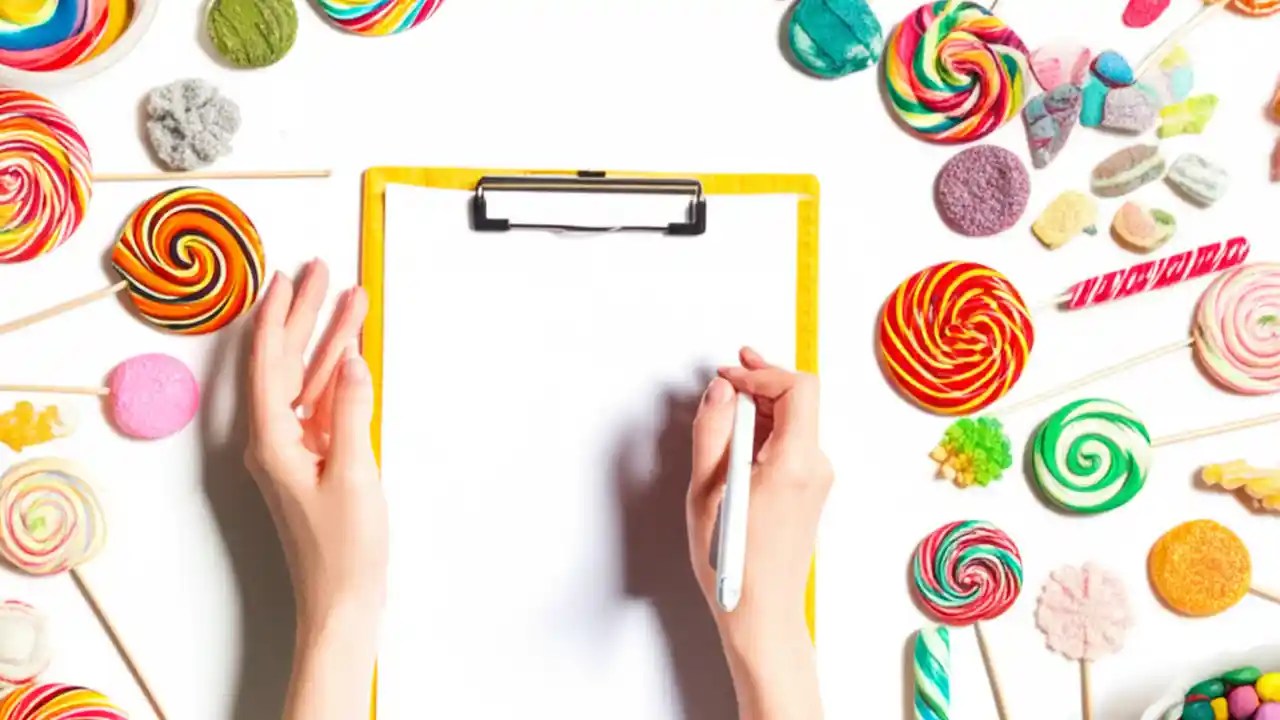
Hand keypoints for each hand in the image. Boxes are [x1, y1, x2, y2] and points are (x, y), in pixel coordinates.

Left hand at [245, 260, 386, 626]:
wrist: (342, 602)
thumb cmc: (343, 550)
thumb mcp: (354, 474)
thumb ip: (353, 413)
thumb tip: (353, 363)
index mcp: (272, 442)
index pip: (270, 363)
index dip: (279, 316)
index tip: (290, 278)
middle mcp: (275, 442)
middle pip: (288, 363)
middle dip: (306, 316)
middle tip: (322, 272)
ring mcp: (296, 452)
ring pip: (310, 381)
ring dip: (331, 343)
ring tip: (352, 302)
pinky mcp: (316, 464)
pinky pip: (323, 406)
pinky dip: (339, 378)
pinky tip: (353, 355)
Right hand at [687, 347, 831, 718]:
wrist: (761, 612)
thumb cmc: (734, 562)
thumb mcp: (706, 490)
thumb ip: (713, 431)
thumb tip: (720, 392)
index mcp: (795, 462)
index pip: (798, 387)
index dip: (761, 373)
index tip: (728, 377)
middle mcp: (815, 466)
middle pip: (799, 400)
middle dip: (761, 382)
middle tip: (725, 379)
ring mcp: (816, 480)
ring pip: (794, 421)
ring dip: (761, 408)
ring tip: (723, 416)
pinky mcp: (808, 491)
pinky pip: (791, 444)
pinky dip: (765, 431)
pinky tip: (736, 444)